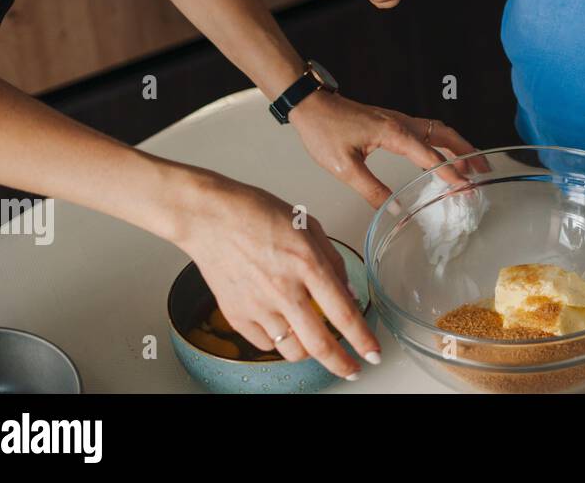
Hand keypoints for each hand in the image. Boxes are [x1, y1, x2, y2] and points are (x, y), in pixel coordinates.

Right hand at [173, 171, 380, 379]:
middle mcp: (284, 290)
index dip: (363, 339)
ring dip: (310, 352)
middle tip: (353, 371)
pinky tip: (284, 326)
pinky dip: (280, 342)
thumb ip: (333, 260)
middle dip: (342, 365)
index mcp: (307, 264)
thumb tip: (348, 292)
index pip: (343, 313)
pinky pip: (266, 344)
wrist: (210, 217)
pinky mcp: (236, 315)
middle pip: (319, 344)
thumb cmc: (258, 213)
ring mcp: (258, 306)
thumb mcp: (309, 226)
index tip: (374, 353)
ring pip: (293, 350)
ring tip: (315, 340)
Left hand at [289, 89, 485, 209]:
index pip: (430, 155)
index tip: (466, 188)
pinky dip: (441, 141)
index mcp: (393, 133)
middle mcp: (401, 123)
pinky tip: (440, 154)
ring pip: (438, 130)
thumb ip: (371, 189)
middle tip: (482, 171)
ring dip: (457, 145)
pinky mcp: (391, 121)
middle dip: (466, 153)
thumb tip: (393, 209)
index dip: (450, 172)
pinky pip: (426, 130)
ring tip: (471, 163)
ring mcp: (398, 119)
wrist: (311, 105)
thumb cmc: (323, 131)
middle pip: (444, 135)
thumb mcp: (344, 167)